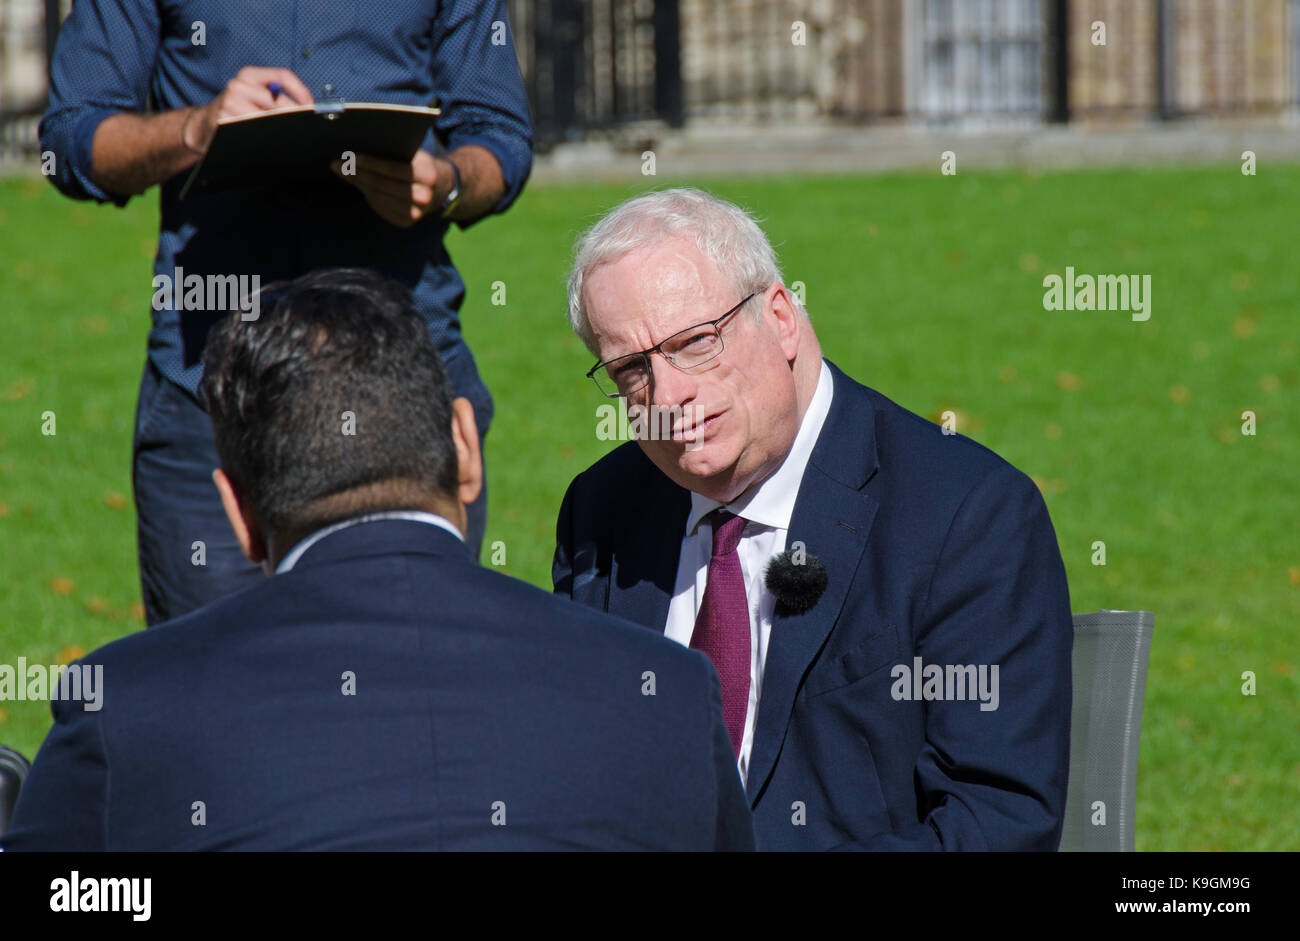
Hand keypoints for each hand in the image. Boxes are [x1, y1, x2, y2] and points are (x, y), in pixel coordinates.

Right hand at [183, 66, 313, 154]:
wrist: (204, 125)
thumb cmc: (236, 111)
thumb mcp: (253, 95)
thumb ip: (276, 96)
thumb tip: (306, 108)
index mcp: (249, 75)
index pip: (282, 75)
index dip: (301, 91)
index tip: (311, 106)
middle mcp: (239, 84)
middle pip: (280, 100)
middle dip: (296, 116)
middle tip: (304, 127)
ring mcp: (231, 102)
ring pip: (270, 118)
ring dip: (282, 129)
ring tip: (286, 135)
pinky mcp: (225, 120)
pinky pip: (255, 130)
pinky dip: (267, 138)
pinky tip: (268, 141)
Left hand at [330, 150, 449, 227]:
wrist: (441, 188)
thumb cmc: (420, 164)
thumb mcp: (414, 154)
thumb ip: (393, 151)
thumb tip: (359, 147)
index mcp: (428, 175)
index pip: (392, 169)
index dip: (369, 163)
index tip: (349, 156)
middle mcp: (424, 197)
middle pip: (382, 185)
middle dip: (358, 174)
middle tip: (338, 165)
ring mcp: (416, 213)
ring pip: (378, 197)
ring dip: (359, 185)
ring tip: (345, 173)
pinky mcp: (407, 222)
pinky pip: (380, 208)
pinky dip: (368, 196)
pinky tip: (361, 186)